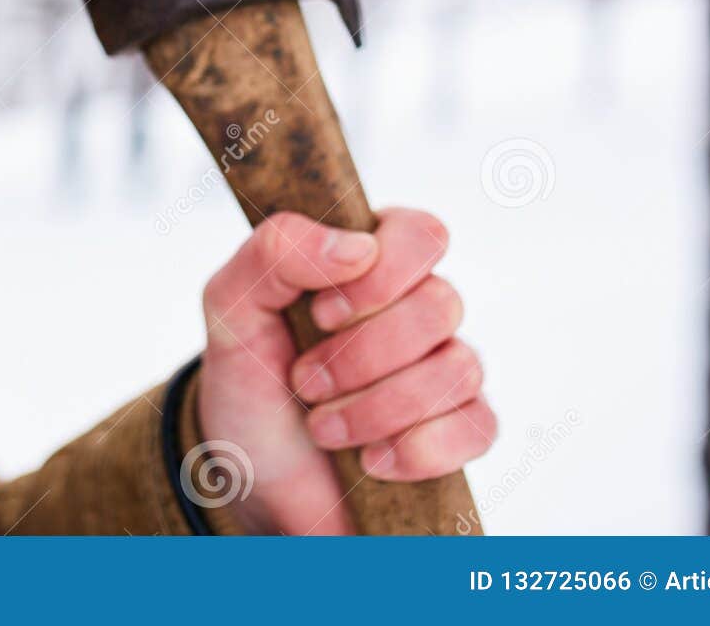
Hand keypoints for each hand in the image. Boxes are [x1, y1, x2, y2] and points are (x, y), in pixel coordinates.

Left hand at [194, 209, 493, 534]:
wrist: (251, 474)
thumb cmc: (249, 382)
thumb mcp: (232, 308)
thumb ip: (275, 252)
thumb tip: (357, 246)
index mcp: (369, 261)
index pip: (420, 235)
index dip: (380, 277)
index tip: (321, 316)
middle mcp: (415, 307)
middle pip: (441, 304)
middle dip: (363, 356)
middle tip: (306, 382)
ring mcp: (443, 369)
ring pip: (460, 368)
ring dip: (378, 408)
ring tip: (322, 428)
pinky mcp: (458, 430)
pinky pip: (477, 427)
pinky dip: (416, 450)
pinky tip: (370, 460)